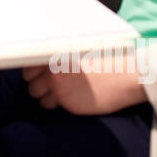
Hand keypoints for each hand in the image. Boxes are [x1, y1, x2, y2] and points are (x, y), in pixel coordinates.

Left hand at [21, 64, 145, 114]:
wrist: (127, 76)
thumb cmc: (109, 61)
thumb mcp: (82, 49)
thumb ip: (61, 55)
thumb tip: (45, 62)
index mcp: (56, 53)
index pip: (29, 65)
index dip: (34, 71)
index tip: (39, 74)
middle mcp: (53, 69)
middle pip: (30, 81)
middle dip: (38, 84)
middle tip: (52, 84)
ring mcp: (59, 87)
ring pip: (37, 96)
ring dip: (46, 96)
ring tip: (62, 93)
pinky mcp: (67, 102)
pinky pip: (51, 106)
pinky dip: (57, 105)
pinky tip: (71, 99)